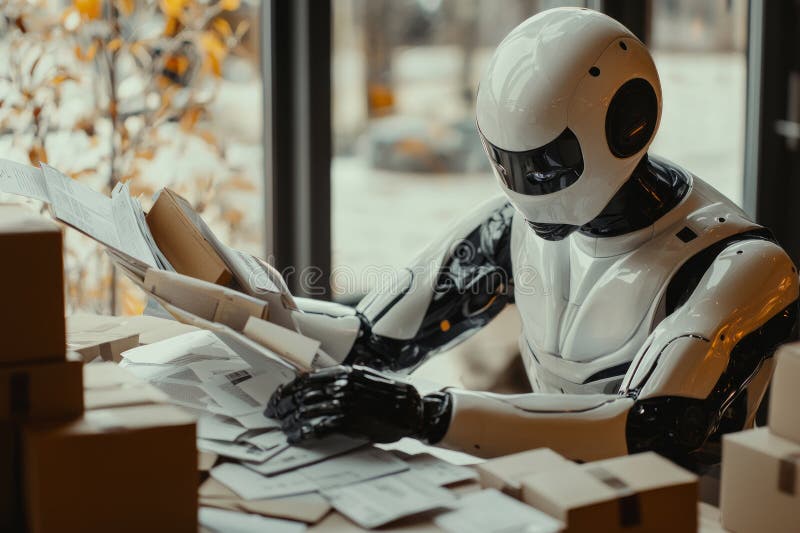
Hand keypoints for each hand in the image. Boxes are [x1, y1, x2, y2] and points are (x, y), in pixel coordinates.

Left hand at [265, 365, 451, 443]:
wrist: (411, 408)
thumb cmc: (387, 394)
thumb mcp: (363, 377)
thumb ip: (341, 379)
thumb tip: (314, 381)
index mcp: (344, 372)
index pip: (305, 380)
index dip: (286, 390)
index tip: (276, 399)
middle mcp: (341, 384)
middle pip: (301, 395)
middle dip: (283, 406)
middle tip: (273, 415)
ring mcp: (345, 402)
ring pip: (306, 411)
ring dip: (290, 422)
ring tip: (283, 428)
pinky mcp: (350, 421)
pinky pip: (318, 427)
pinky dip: (303, 433)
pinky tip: (296, 437)